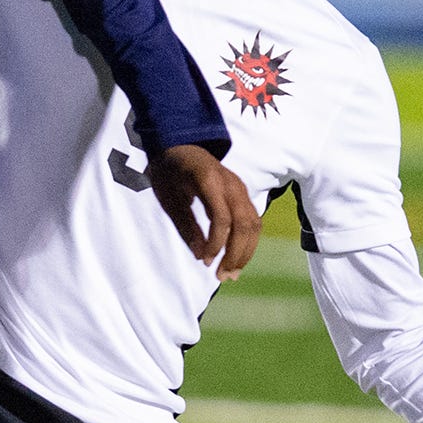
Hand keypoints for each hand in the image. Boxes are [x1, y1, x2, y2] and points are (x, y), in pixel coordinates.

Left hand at [146, 144, 260, 280]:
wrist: (182, 146)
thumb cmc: (170, 172)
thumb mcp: (169, 199)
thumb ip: (186, 226)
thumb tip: (200, 255)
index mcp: (208, 181)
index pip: (222, 218)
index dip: (216, 243)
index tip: (205, 262)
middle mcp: (231, 184)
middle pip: (244, 224)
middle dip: (235, 254)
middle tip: (222, 276)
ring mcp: (240, 188)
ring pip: (253, 224)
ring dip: (245, 251)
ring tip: (231, 273)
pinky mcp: (243, 194)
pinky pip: (253, 220)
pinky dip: (248, 242)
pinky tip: (236, 258)